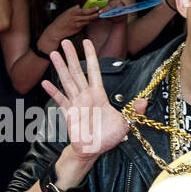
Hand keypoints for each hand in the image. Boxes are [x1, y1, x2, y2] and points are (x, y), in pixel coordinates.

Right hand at [41, 39, 145, 168]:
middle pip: (77, 72)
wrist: (94, 151)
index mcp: (99, 95)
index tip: (87, 42)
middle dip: (71, 56)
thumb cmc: (108, 136)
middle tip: (65, 40)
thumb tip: (145, 102)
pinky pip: (60, 100)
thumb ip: (134, 111)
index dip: (91, 57)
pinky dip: (53, 92)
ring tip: (53, 53)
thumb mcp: (126, 123)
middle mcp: (86, 96)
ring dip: (60, 68)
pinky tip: (45, 83)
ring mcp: (76, 103)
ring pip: (67, 81)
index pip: (94, 71)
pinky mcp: (69, 113)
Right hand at [42, 5, 102, 48]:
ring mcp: (77, 24)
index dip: (91, 9)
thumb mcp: (67, 12)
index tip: (97, 7)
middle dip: (96, 14)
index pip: (84, 10)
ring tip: (100, 16)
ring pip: (88, 20)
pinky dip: (90, 22)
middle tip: (101, 12)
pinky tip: (94, 21)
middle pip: (88, 15)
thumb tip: (80, 6)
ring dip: (95, 18)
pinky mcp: (78, 28)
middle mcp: (75, 17)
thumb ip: (74, 9)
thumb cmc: (61, 21)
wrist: (57, 30)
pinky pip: (86, 24)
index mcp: (72, 12)